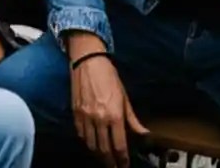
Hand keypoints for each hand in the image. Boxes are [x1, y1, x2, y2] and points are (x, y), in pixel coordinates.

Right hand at [68, 35, 147, 167]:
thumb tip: (144, 133)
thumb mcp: (125, 97)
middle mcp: (99, 119)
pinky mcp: (76, 113)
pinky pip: (81, 134)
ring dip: (98, 155)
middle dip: (110, 162)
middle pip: (104, 149)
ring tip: (104, 159)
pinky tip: (92, 144)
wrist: (88, 61)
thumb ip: (133, 119)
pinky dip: (87, 142)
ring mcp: (86, 117)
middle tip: (114, 167)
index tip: (125, 165)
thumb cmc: (108, 76)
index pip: (119, 145)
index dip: (122, 159)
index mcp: (114, 115)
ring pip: (91, 145)